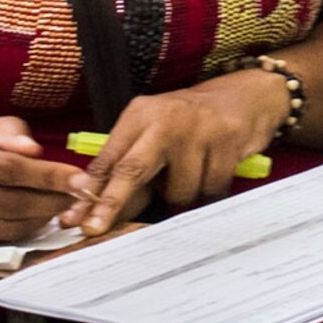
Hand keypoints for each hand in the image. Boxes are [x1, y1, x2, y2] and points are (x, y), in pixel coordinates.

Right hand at [0, 117, 89, 244]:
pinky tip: (36, 219)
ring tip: (62, 206)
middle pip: (7, 203)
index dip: (46, 175)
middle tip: (80, 194)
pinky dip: (18, 233)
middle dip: (50, 201)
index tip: (78, 177)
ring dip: (39, 220)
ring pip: (0, 228)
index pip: (6, 169)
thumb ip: (2, 131)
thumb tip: (33, 150)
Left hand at [70, 69, 289, 232]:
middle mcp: (166, 119)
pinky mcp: (228, 140)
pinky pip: (211, 188)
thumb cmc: (192, 121)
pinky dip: (211, 189)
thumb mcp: (153, 131)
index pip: (108, 160)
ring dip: (184, 193)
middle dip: (112, 203)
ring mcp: (198, 129)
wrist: (248, 95)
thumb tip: (92, 206)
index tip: (74, 218)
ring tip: (192, 172)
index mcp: (140, 115)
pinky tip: (213, 169)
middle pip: (132, 170)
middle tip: (94, 227)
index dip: (90, 193)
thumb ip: (126, 164)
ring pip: (179, 190)